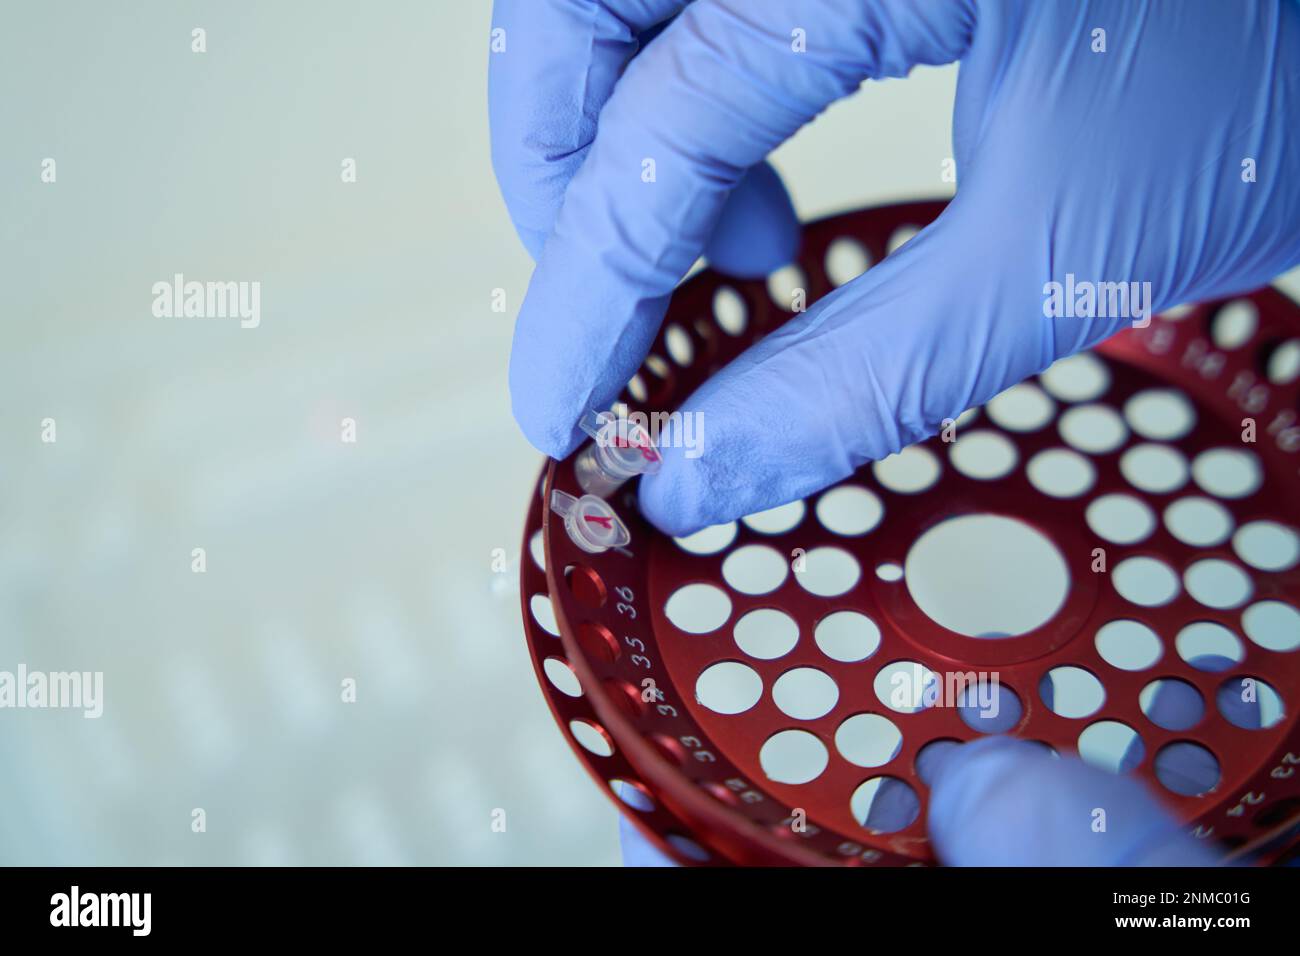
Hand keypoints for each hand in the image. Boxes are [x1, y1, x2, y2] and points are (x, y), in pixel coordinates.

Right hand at [491, 0, 1299, 535]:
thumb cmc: (1281, 71)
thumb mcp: (1064, 255)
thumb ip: (858, 377)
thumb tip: (705, 472)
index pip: (662, 126)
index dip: (590, 290)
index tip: (566, 409)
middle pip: (577, 3)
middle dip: (563, 173)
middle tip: (614, 310)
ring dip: (623, 120)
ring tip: (729, 244)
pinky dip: (695, 72)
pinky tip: (760, 157)